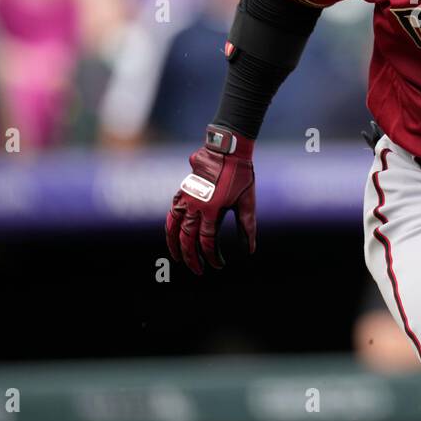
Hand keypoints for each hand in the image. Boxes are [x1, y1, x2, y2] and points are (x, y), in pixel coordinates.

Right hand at [165, 124, 256, 274]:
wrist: (227, 150)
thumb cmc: (241, 175)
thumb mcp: (247, 201)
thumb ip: (247, 226)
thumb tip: (250, 249)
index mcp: (212, 210)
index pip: (207, 241)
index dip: (211, 256)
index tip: (217, 265)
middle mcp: (196, 206)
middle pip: (188, 239)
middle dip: (191, 257)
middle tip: (198, 270)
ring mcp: (186, 198)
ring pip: (174, 227)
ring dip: (174, 245)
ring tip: (177, 258)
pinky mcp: (182, 191)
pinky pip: (172, 212)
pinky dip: (170, 226)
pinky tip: (172, 234)